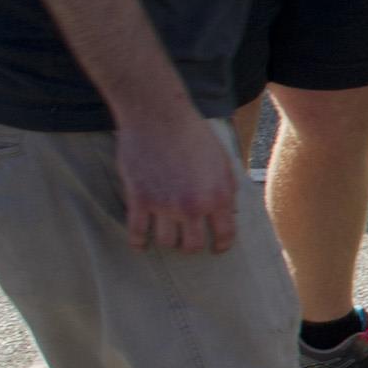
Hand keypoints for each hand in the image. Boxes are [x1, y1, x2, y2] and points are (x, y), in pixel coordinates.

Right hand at [115, 110, 240, 254]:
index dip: (221, 246)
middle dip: (191, 246)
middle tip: (187, 242)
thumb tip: (229, 213)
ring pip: (166, 243)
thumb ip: (227, 189)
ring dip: (166, 243)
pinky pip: (137, 233)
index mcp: (218, 196)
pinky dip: (138, 242)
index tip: (216, 249)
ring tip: (165, 237)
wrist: (159, 117)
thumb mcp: (222, 162)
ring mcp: (164, 205)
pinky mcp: (139, 199)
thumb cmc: (193, 135)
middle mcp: (192, 206)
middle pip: (192, 246)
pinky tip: (140, 244)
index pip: (224, 234)